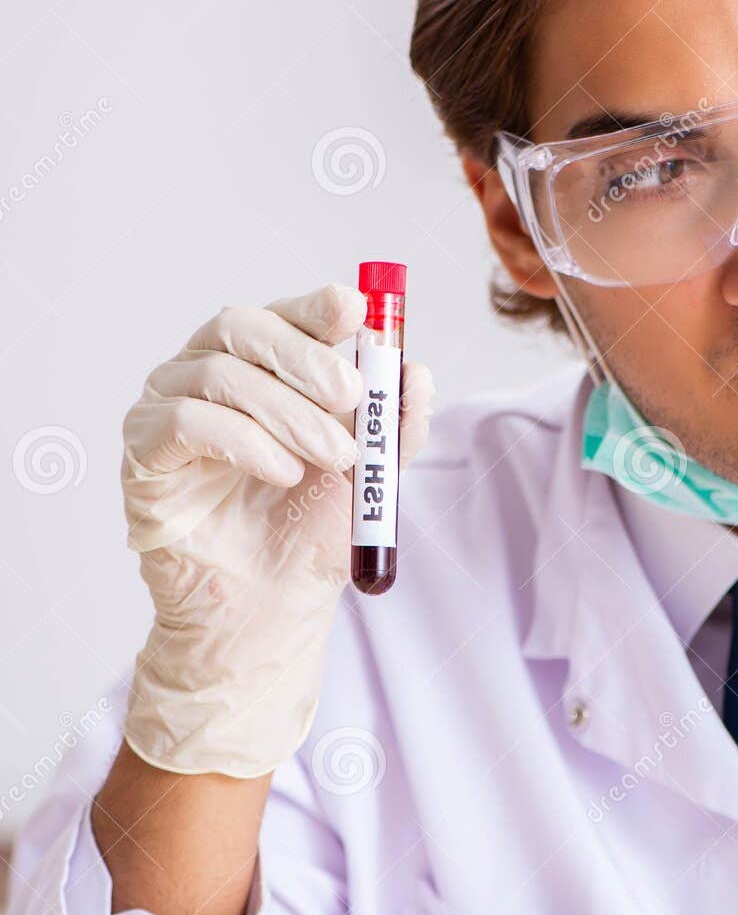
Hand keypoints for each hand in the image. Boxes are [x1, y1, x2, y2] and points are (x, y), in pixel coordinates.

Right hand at [121, 284, 434, 776]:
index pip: (285, 313)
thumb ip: (394, 425)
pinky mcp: (143, 454)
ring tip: (331, 458)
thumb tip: (417, 373)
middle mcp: (210, 372)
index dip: (318, 306)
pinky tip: (283, 473)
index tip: (358, 311)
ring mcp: (169, 407)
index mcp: (266, 366)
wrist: (272, 609)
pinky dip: (244, 440)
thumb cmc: (313, 531)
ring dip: (287, 413)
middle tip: (353, 397)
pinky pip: (183, 421)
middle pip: (244, 327)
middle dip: (306, 357)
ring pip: (218, 373)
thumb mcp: (372, 475)